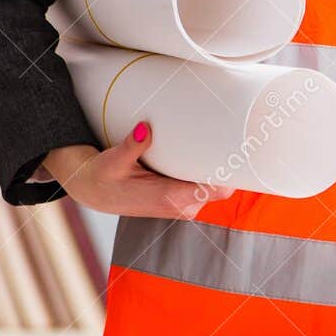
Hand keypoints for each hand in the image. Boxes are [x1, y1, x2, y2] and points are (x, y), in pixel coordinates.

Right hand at [44, 123, 232, 219]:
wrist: (95, 193)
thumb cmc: (104, 177)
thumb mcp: (113, 160)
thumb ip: (132, 146)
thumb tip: (144, 129)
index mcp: (170, 198)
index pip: (217, 189)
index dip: (232, 172)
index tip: (241, 149)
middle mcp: (182, 206)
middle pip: (222, 187)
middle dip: (229, 166)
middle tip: (234, 134)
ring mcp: (183, 206)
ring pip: (215, 188)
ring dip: (218, 169)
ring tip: (222, 140)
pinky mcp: (181, 202)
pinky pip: (204, 188)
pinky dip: (208, 173)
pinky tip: (208, 155)